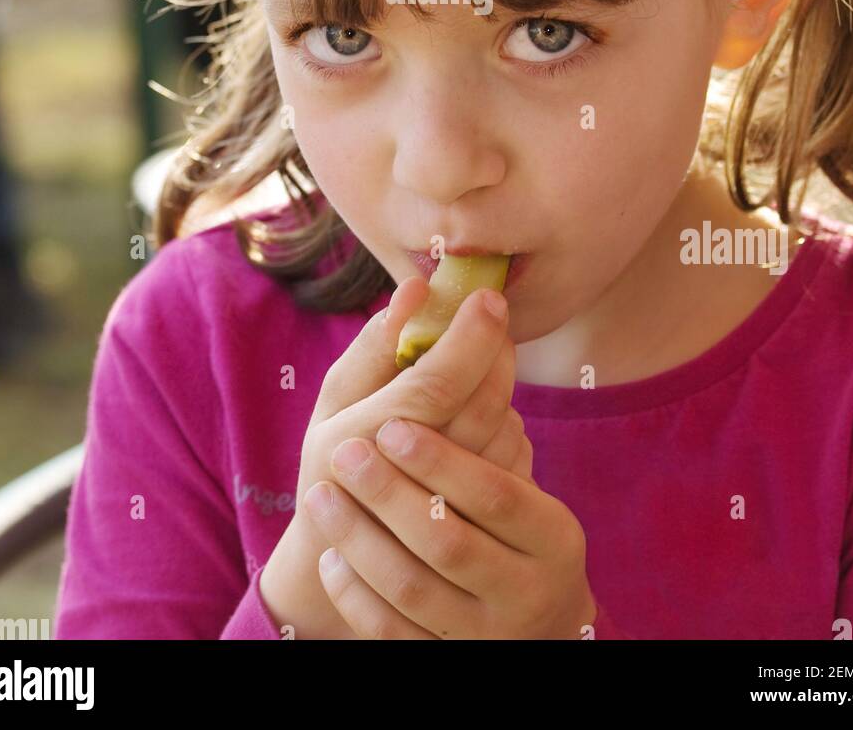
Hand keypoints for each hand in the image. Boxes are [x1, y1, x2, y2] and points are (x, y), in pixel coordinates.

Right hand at [260, 275, 530, 637]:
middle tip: (493, 316)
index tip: (489, 296)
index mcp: (358, 441)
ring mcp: (449, 514)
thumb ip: (375, 347)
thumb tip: (416, 289)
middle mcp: (406, 483)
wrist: (347, 562)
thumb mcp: (337, 401)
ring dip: (501, 387)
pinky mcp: (481, 528)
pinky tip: (483, 417)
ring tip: (478, 367)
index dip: (469, 338)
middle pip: (480, 406)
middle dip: (496, 353)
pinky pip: (515, 459)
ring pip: (503, 430)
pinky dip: (507, 425)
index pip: (434, 384)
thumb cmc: (337, 461)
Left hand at [305, 389, 596, 639]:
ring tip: (322, 496)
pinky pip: (393, 635)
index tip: (391, 426)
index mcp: (551, 533)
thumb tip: (417, 290)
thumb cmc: (494, 511)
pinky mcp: (444, 655)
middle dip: (391, 496)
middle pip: (450, 542)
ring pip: (413, 589)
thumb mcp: (500, 458)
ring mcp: (484, 631)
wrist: (515, 623)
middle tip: (343, 455)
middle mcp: (527, 588)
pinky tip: (332, 557)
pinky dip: (357, 596)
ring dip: (360, 539)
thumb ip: (457, 380)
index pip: (497, 491)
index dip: (443, 457)